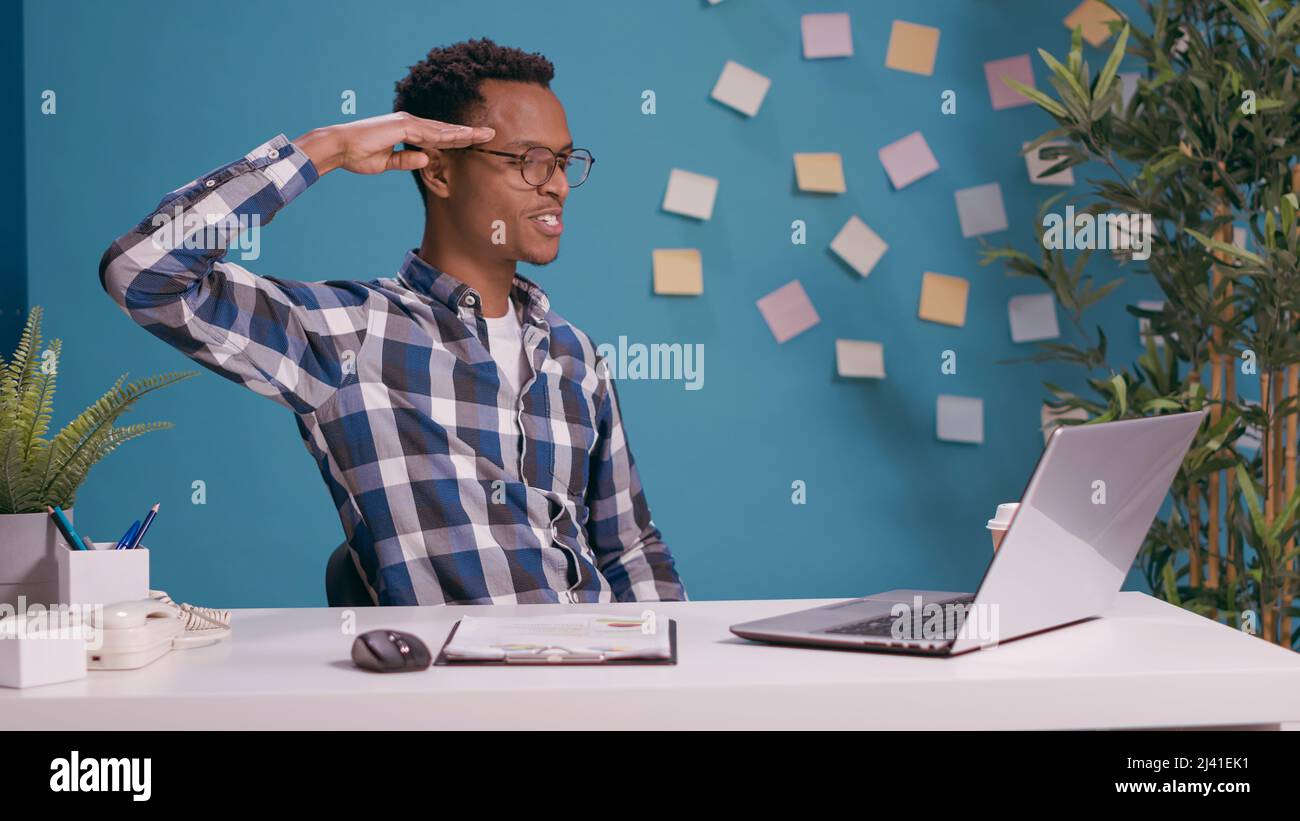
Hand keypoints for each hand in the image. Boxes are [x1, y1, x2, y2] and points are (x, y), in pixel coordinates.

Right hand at [292, 112, 494, 175]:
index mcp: (407, 130)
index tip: (475, 141)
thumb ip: (406, 161)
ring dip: (464, 132)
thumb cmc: (359, 155)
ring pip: (442, 129)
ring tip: (484, 134)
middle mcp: (410, 123)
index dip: (458, 138)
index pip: (438, 136)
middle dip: (468, 132)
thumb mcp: (387, 163)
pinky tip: (463, 137)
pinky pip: (430, 133)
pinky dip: (447, 135)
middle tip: (491, 134)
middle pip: (445, 129)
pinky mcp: (402, 126)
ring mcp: (407, 123)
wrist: (339, 147)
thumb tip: (426, 160)